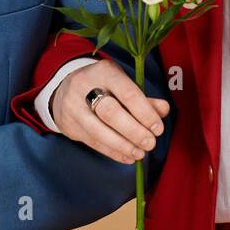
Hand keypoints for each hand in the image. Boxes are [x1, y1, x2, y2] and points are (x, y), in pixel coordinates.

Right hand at [50, 58, 170, 163]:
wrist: (64, 89)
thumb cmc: (102, 85)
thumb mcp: (122, 83)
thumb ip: (143, 98)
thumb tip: (164, 110)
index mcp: (104, 72)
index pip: (127, 93)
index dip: (145, 113)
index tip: (158, 128)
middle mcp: (85, 87)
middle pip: (111, 113)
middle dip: (134, 131)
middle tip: (150, 143)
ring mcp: (74, 107)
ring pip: (99, 131)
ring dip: (123, 146)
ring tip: (140, 153)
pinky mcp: (69, 126)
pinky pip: (93, 142)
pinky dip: (113, 152)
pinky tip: (128, 157)